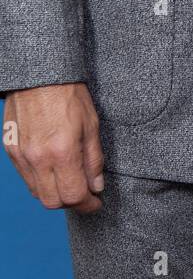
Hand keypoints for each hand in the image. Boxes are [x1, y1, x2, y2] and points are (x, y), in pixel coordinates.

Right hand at [2, 83, 104, 212]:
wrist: (39, 74)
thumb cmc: (69, 94)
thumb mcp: (92, 124)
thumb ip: (94, 159)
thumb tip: (96, 185)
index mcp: (62, 152)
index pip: (74, 196)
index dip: (88, 204)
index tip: (96, 203)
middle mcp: (38, 158)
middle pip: (52, 202)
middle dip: (71, 203)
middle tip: (84, 194)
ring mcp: (21, 155)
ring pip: (37, 192)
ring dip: (54, 193)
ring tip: (69, 180)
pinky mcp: (10, 150)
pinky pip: (25, 177)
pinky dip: (40, 180)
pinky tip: (52, 168)